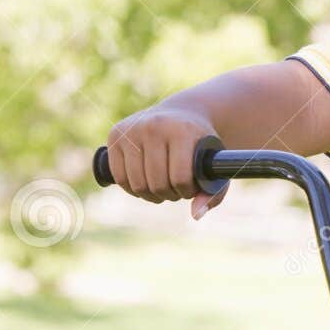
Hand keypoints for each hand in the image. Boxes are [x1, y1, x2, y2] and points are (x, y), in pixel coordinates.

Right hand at [105, 97, 227, 217]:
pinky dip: (133, 189)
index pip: (180, 177)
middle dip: (169, 194)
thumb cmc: (199, 146)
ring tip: (163, 187)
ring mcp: (132, 130)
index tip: (190, 189)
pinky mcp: (116, 135)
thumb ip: (213, 193)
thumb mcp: (213, 165)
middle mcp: (154, 126)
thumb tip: (196, 215)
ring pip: (138, 184)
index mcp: (182, 131)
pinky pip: (120, 178)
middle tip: (176, 189)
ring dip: (151, 195)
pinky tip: (146, 183)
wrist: (182, 114)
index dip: (186, 192)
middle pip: (158, 183)